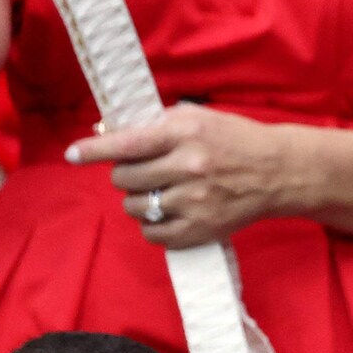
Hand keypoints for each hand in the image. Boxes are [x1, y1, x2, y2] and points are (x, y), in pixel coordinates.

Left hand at [65, 103, 300, 248]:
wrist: (279, 172)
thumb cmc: (234, 140)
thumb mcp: (197, 118)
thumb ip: (153, 124)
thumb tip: (105, 134)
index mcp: (186, 133)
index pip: (127, 143)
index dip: (94, 150)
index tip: (73, 154)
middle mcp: (189, 167)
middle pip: (124, 177)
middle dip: (126, 174)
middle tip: (143, 171)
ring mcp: (195, 201)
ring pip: (134, 207)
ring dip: (137, 199)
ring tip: (158, 192)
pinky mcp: (200, 229)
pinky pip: (152, 234)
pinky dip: (151, 225)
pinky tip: (166, 212)